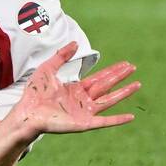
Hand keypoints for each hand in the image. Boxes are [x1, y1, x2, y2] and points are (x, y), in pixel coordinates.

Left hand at [16, 41, 139, 136]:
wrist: (27, 111)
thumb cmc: (35, 92)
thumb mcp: (48, 68)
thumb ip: (61, 56)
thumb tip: (75, 43)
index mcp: (76, 88)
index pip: (99, 78)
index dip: (112, 71)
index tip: (125, 64)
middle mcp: (83, 100)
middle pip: (106, 86)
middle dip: (120, 77)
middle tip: (134, 67)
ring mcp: (85, 112)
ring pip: (109, 100)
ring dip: (123, 93)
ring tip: (137, 85)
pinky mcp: (84, 123)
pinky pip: (105, 121)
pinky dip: (118, 119)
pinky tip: (131, 117)